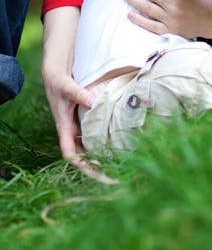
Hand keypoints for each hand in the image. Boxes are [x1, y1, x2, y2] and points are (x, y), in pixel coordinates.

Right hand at [42, 63, 115, 183]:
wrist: (57, 76)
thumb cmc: (60, 83)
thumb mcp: (67, 87)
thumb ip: (78, 93)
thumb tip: (93, 101)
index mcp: (64, 127)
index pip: (68, 152)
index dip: (78, 163)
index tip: (90, 170)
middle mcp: (71, 131)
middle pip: (80, 154)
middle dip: (92, 165)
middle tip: (109, 173)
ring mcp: (77, 127)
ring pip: (87, 147)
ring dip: (98, 156)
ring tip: (116, 164)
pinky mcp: (84, 121)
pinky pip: (92, 136)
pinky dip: (101, 142)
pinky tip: (115, 145)